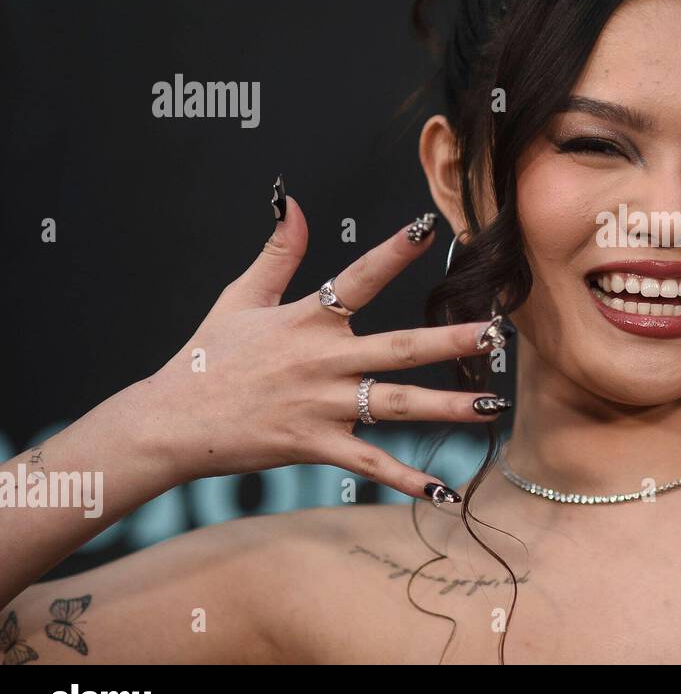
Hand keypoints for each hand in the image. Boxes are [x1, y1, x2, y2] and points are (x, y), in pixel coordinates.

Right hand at [125, 190, 508, 501]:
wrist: (171, 422)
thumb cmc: (207, 358)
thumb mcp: (239, 298)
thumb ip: (277, 252)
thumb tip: (293, 202)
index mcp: (307, 320)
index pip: (357, 278)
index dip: (392, 252)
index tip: (427, 226)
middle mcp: (322, 361)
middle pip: (399, 348)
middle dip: (451, 340)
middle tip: (495, 333)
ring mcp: (322, 405)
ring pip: (397, 405)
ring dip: (447, 407)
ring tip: (491, 406)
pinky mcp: (316, 444)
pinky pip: (370, 462)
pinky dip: (407, 479)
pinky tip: (444, 490)